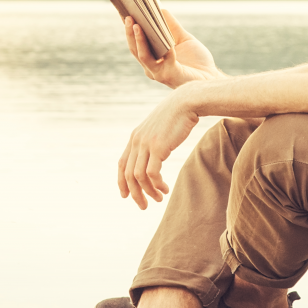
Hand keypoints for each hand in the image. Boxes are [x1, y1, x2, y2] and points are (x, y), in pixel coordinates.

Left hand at [118, 90, 199, 208]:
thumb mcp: (159, 128)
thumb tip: (155, 153)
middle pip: (128, 175)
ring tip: (158, 199)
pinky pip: (152, 173)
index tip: (126, 196)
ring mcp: (146, 144)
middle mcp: (137, 141)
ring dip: (148, 192)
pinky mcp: (158, 147)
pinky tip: (165, 189)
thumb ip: (153, 140)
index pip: (122, 164)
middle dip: (135, 193)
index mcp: (135, 137)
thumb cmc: (177, 115)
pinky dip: (157, 185)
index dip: (121, 182)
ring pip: (139, 177)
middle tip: (143, 206)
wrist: (186, 102)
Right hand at [125, 9, 221, 88]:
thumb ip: (172, 26)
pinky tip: (163, 34)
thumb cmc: (197, 61)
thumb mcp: (183, 39)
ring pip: (143, 55)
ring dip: (139, 40)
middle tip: (128, 16)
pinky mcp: (170, 75)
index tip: (124, 14)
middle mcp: (151, 68)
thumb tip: (160, 9)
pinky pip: (164, 58)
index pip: (136, 44)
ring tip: (137, 25)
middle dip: (130, 33)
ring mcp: (159, 73)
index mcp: (152, 59)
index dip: (129, 30)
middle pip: (135, 49)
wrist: (210, 78)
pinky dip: (164, 46)